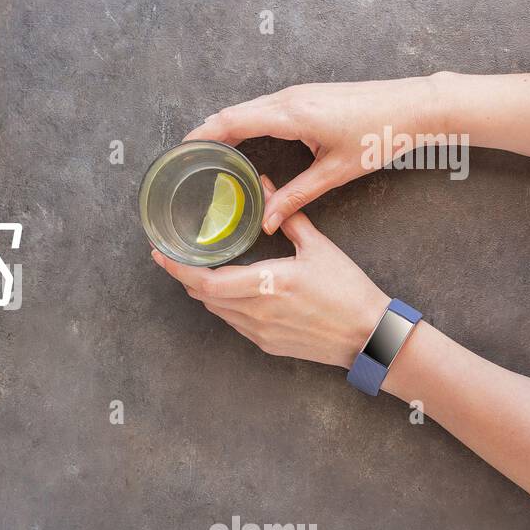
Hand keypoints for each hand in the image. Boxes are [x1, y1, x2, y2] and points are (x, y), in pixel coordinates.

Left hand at [151, 177, 389, 368]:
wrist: (368, 336)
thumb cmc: (348, 291)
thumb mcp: (319, 247)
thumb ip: (287, 216)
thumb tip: (265, 185)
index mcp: (269, 284)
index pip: (208, 282)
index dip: (179, 270)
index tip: (161, 255)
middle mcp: (258, 312)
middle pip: (204, 297)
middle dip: (186, 277)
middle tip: (173, 257)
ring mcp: (260, 332)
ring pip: (216, 311)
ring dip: (204, 291)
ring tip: (197, 269)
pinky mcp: (266, 344)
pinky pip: (234, 323)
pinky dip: (224, 305)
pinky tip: (228, 290)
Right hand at [184, 74, 444, 233]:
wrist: (416, 105)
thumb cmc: (380, 135)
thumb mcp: (335, 172)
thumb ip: (296, 196)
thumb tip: (265, 222)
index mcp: (291, 114)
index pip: (232, 121)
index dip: (202, 134)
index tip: (181, 149)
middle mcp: (289, 98)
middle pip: (233, 111)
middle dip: (206, 131)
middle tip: (185, 156)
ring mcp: (297, 92)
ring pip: (247, 107)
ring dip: (224, 125)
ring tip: (206, 150)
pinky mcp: (306, 95)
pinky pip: (263, 106)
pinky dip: (243, 120)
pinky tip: (241, 139)